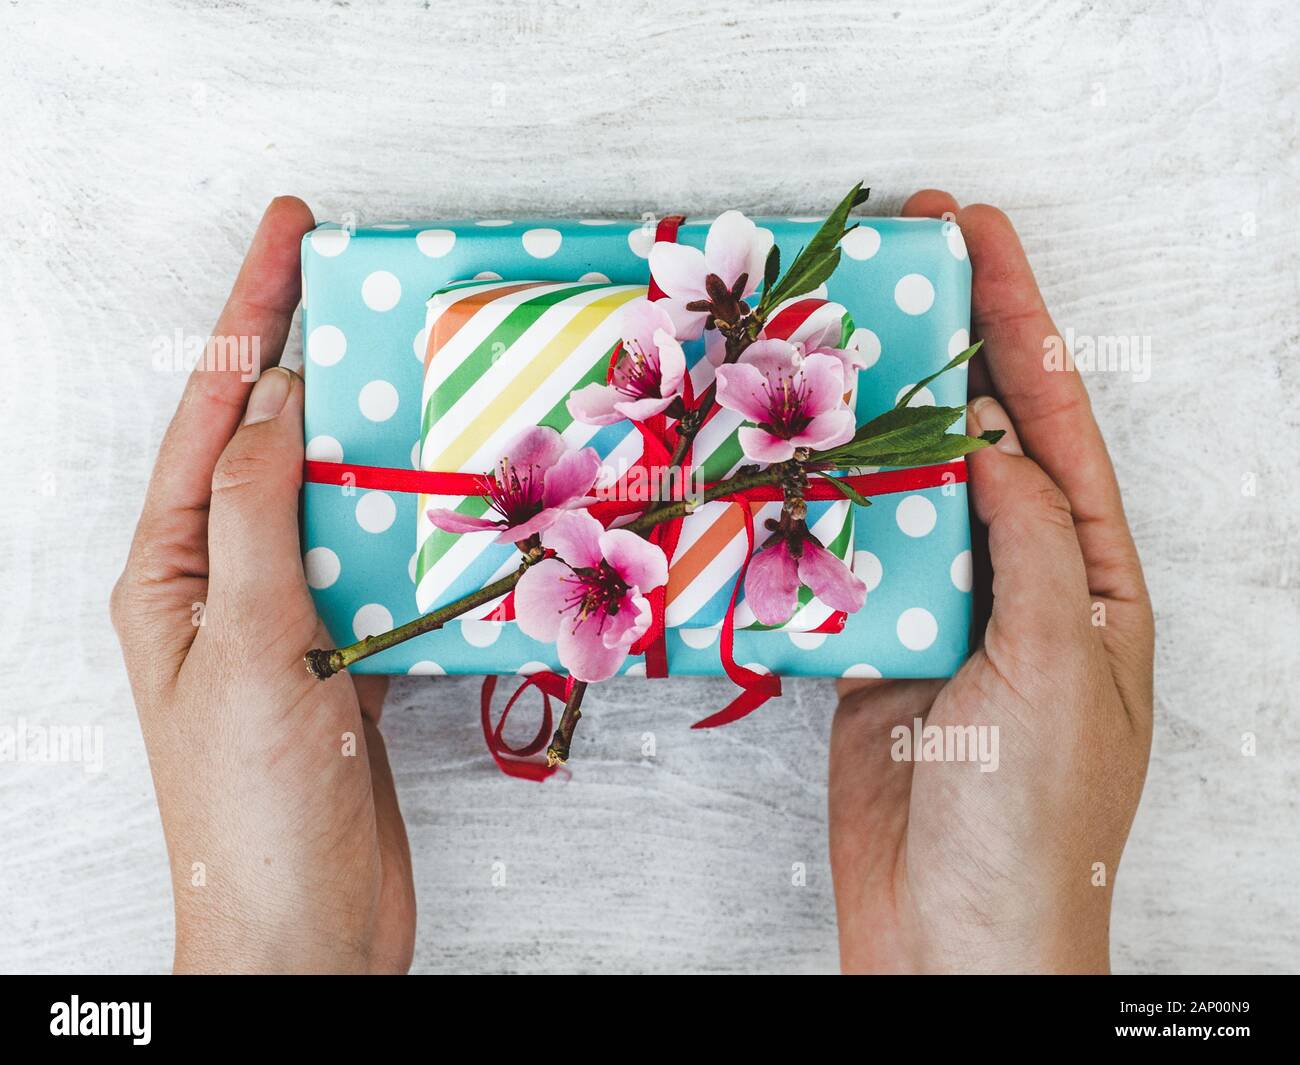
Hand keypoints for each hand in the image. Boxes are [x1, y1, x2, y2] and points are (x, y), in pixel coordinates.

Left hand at [111, 198, 415, 973]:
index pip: (212, 412)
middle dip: (313, 361)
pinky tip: (449, 501)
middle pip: (272, 443)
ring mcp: (290, 621)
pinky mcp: (348, 657)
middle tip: (371, 291)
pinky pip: (379, 564)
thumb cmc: (254, 804)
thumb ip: (259, 515)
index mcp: (172, 570)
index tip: (293, 232)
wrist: (304, 930)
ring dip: (377, 447)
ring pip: (335, 503)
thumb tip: (274, 400)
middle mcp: (225, 584)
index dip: (250, 312)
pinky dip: (414, 527)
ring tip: (422, 386)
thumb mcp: (249, 643)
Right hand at [829, 192, 1153, 972]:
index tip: (973, 233)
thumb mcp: (1055, 663)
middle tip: (890, 259)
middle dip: (939, 346)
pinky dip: (814, 508)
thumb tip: (984, 436)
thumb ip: (1027, 540)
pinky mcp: (870, 646)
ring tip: (823, 340)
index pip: (1055, 422)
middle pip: (973, 438)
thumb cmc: (1034, 818)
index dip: (1018, 321)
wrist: (953, 938)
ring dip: (863, 423)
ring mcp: (939, 610)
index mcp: (1093, 577)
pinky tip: (786, 458)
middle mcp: (1019, 581)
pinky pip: (843, 558)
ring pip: (898, 492)